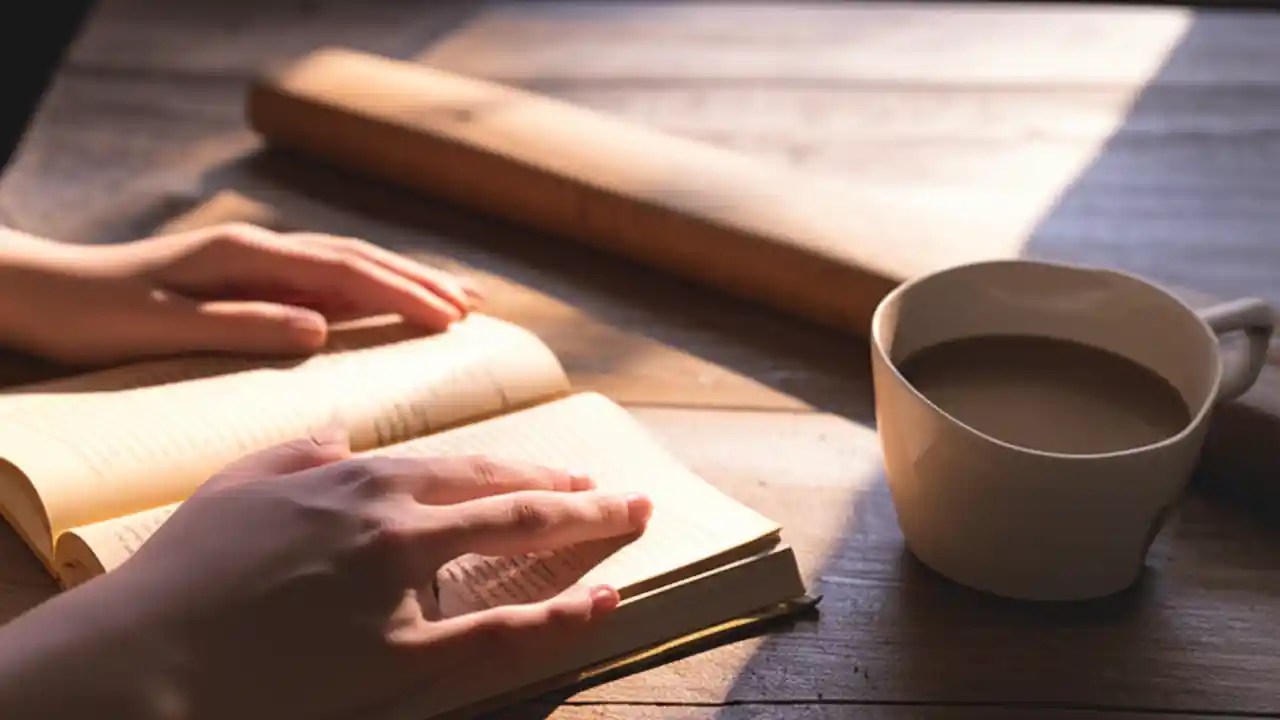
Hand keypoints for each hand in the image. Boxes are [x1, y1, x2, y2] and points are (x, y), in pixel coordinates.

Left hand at [0, 223, 478, 364]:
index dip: (401, 293)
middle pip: (358, 258)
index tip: (450, 319)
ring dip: (403, 278)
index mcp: (247, 257)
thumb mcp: (164, 327)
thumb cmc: (98, 316)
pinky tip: (385, 301)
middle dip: (420, 281)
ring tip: (456, 298)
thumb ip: (244, 325)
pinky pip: (326, 278)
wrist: (45, 292)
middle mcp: (261, 249)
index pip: (344, 271)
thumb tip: (321, 330)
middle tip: (475, 308)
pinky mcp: (251, 276)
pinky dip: (368, 286)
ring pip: (348, 262)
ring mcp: (258, 259)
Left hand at [0, 430, 651, 718]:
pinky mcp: (253, 474)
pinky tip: (370, 455)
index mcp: (413, 534)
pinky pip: (329, 449)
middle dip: (544, 478)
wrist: (131, 667)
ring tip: (503, 470)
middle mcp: (369, 484)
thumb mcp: (410, 679)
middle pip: (480, 472)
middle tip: (589, 483)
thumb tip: (603, 601)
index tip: (637, 505)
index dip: (589, 514)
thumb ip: (513, 636)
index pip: (527, 514)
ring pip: (413, 456)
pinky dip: (370, 457)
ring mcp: (307, 471)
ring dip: (469, 466)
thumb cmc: (276, 690)